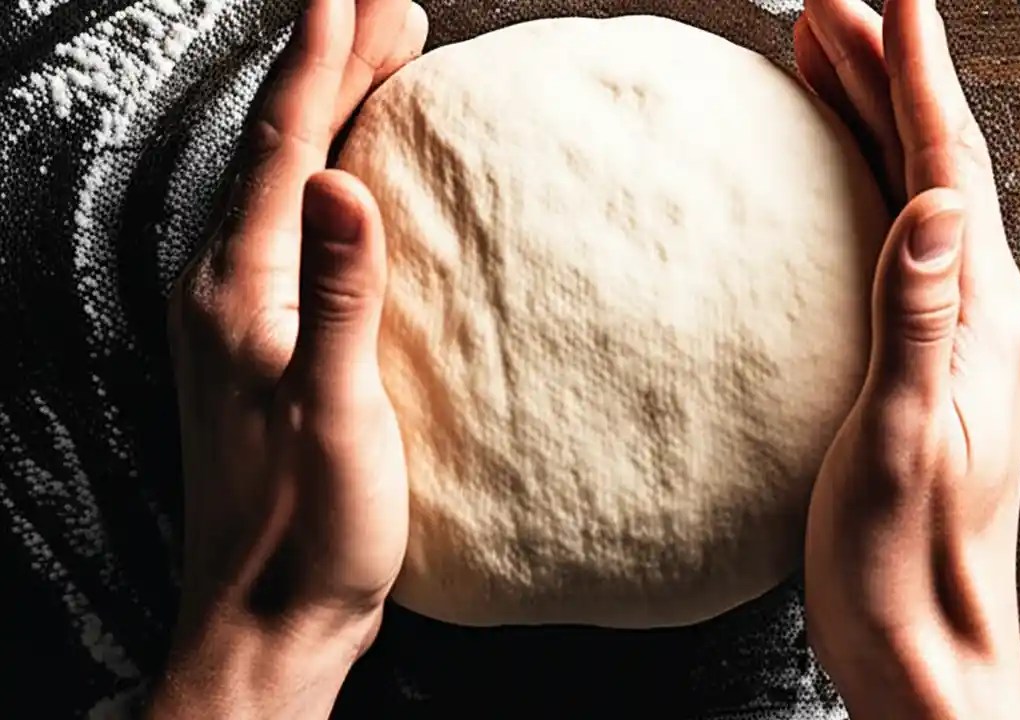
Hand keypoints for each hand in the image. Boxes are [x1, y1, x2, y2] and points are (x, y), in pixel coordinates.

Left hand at [149, 1, 427, 716]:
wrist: (268, 621)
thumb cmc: (306, 531)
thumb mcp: (336, 414)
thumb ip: (337, 299)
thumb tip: (344, 182)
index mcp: (237, 295)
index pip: (284, 152)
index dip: (319, 66)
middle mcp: (225, 293)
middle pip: (281, 154)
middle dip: (329, 73)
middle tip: (387, 13)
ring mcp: (243, 322)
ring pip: (286, 189)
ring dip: (329, 120)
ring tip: (376, 70)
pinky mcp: (267, 350)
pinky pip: (296, 235)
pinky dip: (329, 183)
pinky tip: (359, 185)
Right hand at [796, 1, 1019, 717]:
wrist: (925, 646)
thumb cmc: (904, 559)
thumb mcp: (900, 439)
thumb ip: (918, 320)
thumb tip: (931, 202)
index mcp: (981, 316)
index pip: (949, 164)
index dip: (918, 72)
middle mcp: (978, 312)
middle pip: (931, 163)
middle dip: (882, 75)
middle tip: (824, 10)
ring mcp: (952, 335)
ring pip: (912, 196)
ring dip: (872, 121)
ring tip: (822, 62)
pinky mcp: (921, 361)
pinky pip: (896, 245)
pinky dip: (867, 188)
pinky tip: (838, 177)